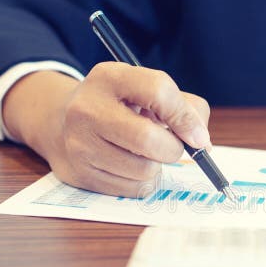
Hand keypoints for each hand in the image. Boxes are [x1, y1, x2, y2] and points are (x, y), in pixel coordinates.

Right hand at [3, 62, 210, 196]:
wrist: (64, 122)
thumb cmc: (121, 106)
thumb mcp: (147, 91)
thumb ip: (185, 108)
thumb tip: (201, 143)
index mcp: (110, 78)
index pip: (158, 90)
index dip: (185, 116)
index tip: (196, 135)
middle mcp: (88, 108)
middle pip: (148, 139)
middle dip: (172, 149)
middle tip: (171, 146)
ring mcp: (80, 143)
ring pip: (144, 170)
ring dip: (156, 166)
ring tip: (143, 152)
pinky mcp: (81, 173)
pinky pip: (133, 189)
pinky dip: (143, 181)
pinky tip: (131, 165)